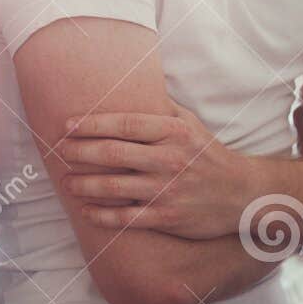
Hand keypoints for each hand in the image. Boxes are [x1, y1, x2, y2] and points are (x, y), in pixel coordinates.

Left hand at [57, 103, 251, 238]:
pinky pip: (126, 218)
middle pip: (112, 154)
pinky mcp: (167, 217)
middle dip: (79, 152)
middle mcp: (169, 159)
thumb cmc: (208, 155)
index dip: (91, 124)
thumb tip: (130, 85)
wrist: (242, 193)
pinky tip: (85, 211)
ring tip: (66, 182)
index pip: (124, 125)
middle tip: (60, 151)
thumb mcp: (189, 124)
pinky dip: (101, 216)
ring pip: (114, 187)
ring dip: (84, 185)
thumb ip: (160, 109)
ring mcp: (167, 189)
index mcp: (173, 132)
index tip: (67, 125)